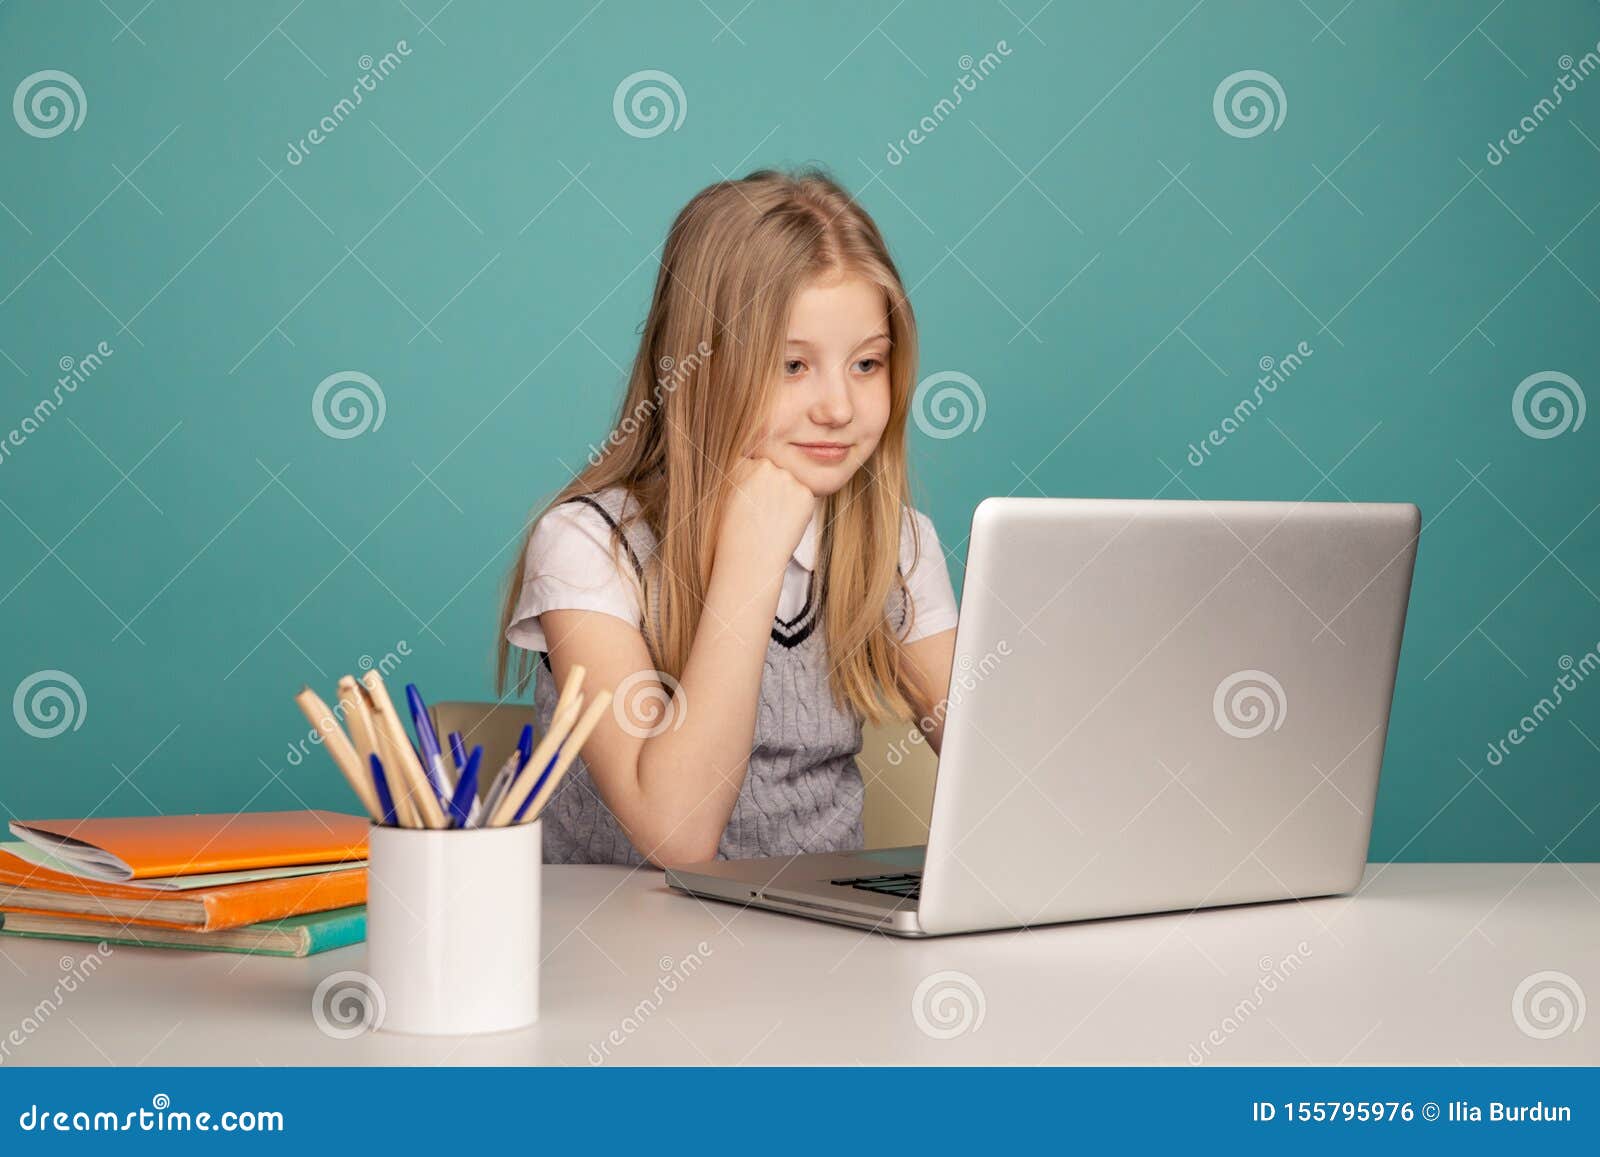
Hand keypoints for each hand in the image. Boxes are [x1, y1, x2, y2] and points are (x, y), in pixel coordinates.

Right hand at [716, 455, 815, 574]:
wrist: (750, 556)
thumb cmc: (735, 534)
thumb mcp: (729, 498)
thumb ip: (745, 480)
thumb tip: (762, 476)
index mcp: (742, 464)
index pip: (755, 466)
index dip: (755, 486)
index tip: (753, 501)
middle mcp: (765, 465)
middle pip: (775, 472)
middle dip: (773, 489)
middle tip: (765, 514)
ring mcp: (787, 477)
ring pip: (791, 484)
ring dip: (787, 498)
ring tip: (773, 521)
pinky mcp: (805, 492)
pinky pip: (804, 497)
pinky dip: (800, 510)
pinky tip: (784, 524)